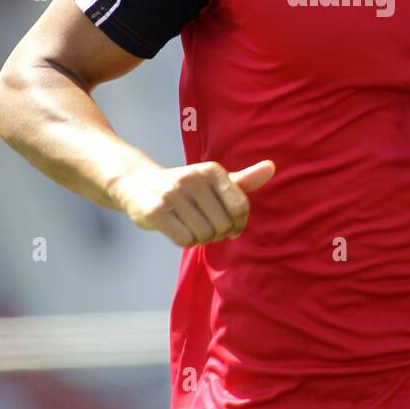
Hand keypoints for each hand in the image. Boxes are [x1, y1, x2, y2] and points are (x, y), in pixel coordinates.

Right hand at [111, 159, 275, 247]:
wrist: (137, 184)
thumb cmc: (185, 187)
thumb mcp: (214, 181)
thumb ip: (244, 180)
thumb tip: (272, 168)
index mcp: (213, 170)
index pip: (241, 208)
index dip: (238, 224)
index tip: (230, 225)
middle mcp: (194, 179)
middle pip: (223, 225)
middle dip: (218, 233)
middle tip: (206, 227)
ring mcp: (173, 194)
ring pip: (205, 234)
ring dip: (201, 239)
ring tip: (192, 227)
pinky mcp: (156, 212)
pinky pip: (185, 240)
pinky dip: (185, 241)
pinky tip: (178, 230)